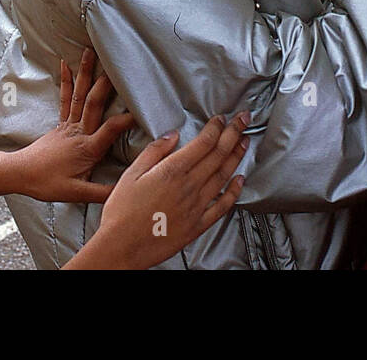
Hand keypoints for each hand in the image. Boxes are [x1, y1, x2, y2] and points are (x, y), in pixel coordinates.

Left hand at [0, 49, 134, 202]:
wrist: (19, 174)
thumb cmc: (46, 183)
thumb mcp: (76, 193)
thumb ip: (102, 192)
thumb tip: (126, 190)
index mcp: (87, 148)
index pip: (111, 130)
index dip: (127, 120)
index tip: (142, 111)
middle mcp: (79, 132)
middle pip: (93, 103)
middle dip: (105, 83)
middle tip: (115, 64)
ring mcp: (69, 125)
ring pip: (79, 95)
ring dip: (85, 73)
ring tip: (89, 52)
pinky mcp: (61, 124)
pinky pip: (65, 98)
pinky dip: (66, 80)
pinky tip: (65, 64)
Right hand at [66, 113, 249, 268]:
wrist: (121, 248)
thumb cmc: (121, 213)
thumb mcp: (131, 174)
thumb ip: (154, 152)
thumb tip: (172, 136)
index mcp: (172, 171)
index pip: (203, 142)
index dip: (216, 127)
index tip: (222, 118)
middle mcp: (189, 186)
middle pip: (218, 154)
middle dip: (234, 133)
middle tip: (244, 119)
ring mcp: (196, 206)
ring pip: (224, 175)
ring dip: (237, 156)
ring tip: (245, 142)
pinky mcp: (198, 225)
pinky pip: (222, 206)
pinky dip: (234, 191)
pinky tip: (240, 181)